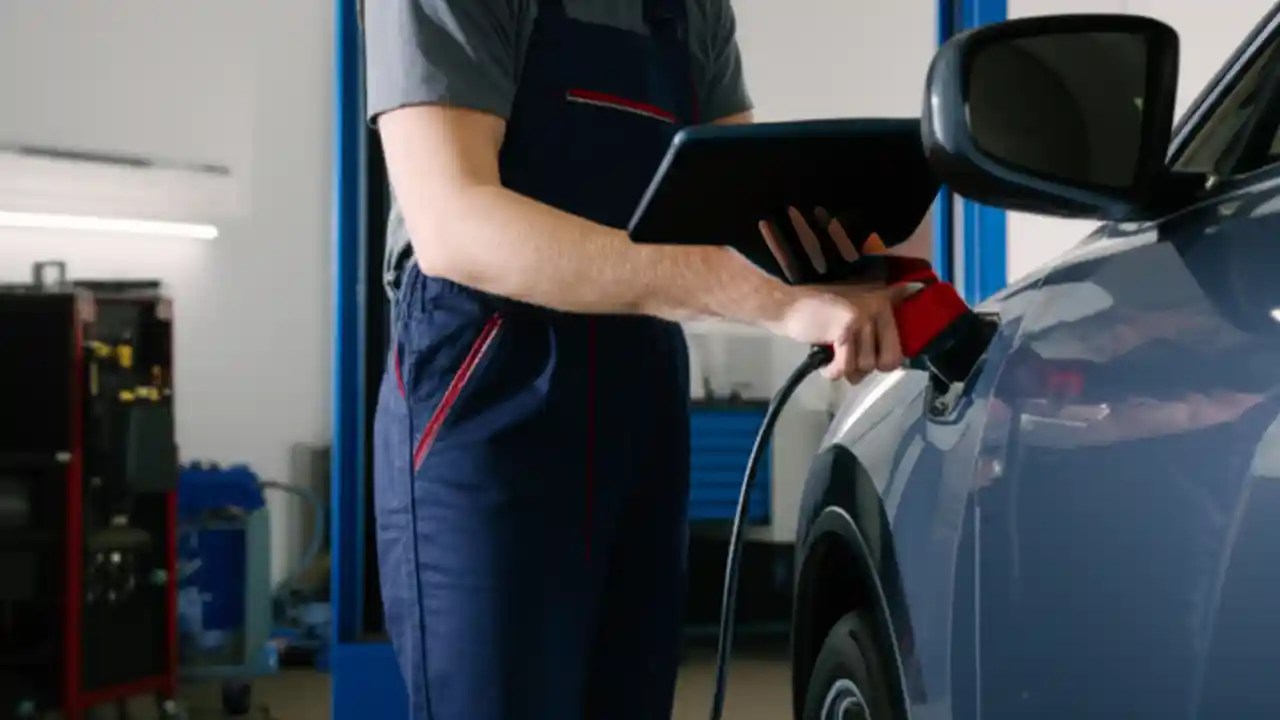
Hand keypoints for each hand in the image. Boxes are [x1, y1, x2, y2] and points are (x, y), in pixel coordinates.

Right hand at [756, 206, 915, 382]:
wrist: (787, 306)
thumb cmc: (819, 311)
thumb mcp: (853, 309)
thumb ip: (878, 315)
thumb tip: (911, 291)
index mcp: (884, 303)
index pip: (899, 349)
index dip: (882, 363)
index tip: (863, 357)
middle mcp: (878, 308)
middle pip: (887, 362)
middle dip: (866, 369)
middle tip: (848, 361)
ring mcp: (862, 318)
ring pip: (865, 366)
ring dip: (845, 370)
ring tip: (832, 357)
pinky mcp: (845, 330)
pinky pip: (846, 366)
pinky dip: (832, 372)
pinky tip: (825, 364)